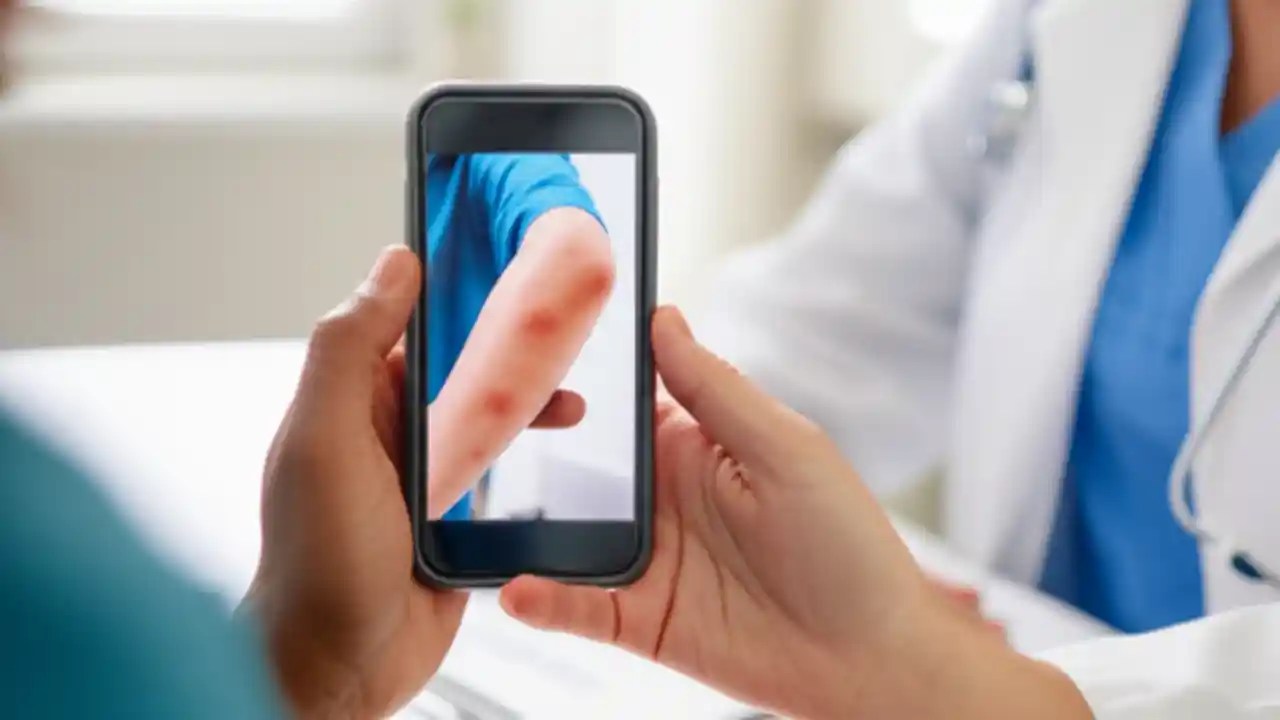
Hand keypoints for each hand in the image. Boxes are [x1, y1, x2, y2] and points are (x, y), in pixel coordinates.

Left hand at [241, 246, 583, 717]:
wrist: (340, 670)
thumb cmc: (318, 563)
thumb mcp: (326, 440)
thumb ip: (349, 349)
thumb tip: (394, 263)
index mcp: (352, 400)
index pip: (409, 325)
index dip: (458, 291)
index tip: (511, 261)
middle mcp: (388, 431)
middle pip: (460, 369)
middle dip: (511, 350)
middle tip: (563, 336)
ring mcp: (424, 477)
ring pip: (488, 419)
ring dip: (531, 406)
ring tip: (574, 406)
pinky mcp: (456, 521)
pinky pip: (501, 474)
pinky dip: (533, 459)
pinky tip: (562, 459)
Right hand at [502, 307, 1087, 718]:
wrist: (870, 658)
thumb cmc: (847, 544)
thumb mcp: (785, 449)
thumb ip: (716, 389)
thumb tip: (663, 318)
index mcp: (696, 445)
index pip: (623, 400)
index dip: (577, 373)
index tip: (522, 346)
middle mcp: (663, 498)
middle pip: (578, 465)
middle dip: (526, 446)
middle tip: (473, 426)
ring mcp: (647, 559)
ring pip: (564, 534)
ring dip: (521, 524)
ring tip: (471, 510)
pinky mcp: (641, 618)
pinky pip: (579, 606)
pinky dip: (544, 599)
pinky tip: (518, 589)